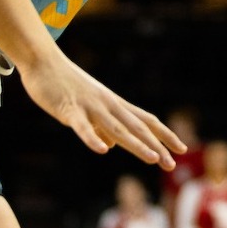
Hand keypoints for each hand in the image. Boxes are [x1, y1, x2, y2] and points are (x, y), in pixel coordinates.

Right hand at [20, 48, 184, 168]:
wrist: (44, 63)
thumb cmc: (66, 87)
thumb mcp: (88, 109)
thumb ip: (100, 127)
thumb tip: (110, 145)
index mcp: (115, 105)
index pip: (146, 121)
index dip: (164, 135)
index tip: (182, 149)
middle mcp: (109, 105)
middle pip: (137, 127)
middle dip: (156, 146)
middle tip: (172, 164)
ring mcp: (91, 107)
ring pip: (117, 128)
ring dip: (136, 144)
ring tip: (152, 158)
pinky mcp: (69, 109)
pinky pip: (82, 126)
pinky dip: (92, 138)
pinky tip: (101, 150)